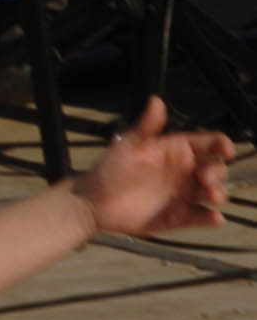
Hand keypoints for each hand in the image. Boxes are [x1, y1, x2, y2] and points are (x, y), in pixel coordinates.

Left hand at [72, 96, 233, 239]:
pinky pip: (200, 218)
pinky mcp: (179, 217)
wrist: (94, 201)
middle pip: (215, 169)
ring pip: (212, 193)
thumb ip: (146, 126)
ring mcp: (183, 195)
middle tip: (205, 177)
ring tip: (210, 195)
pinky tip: (214, 218)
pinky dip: (210, 218)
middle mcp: (185, 172)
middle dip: (217, 172)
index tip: (225, 149)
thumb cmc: (110, 169)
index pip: (208, 144)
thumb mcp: (128, 145)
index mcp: (177, 151)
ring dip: (217, 193)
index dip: (221, 144)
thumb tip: (156, 100)